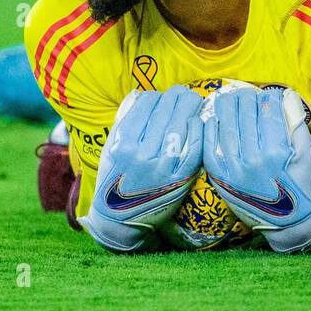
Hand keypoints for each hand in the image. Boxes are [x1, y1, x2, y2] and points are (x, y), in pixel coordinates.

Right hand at [82, 87, 203, 251]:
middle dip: (177, 97)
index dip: (157, 96)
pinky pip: (193, 149)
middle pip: (165, 112)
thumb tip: (144, 95)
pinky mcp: (178, 180)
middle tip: (183, 92)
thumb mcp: (110, 148)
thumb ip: (124, 121)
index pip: (146, 105)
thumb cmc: (114, 177)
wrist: (119, 218)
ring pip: (180, 126)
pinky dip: (198, 131)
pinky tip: (199, 121)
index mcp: (123, 143)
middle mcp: (141, 155)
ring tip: (194, 100)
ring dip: (189, 108)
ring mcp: (161, 168)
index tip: (162, 96)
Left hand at [203, 87, 310, 252]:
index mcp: (276, 152)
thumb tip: (287, 95)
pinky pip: (209, 146)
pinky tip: (215, 118)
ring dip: (228, 106)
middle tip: (248, 93)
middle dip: (247, 97)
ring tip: (231, 97)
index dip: (268, 97)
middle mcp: (253, 159)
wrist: (286, 222)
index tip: (269, 94)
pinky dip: (210, 129)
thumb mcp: (307, 153)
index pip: (268, 111)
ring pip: (226, 125)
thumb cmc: (299, 183)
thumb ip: (297, 123)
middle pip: (245, 114)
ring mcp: (233, 169)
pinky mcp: (220, 177)